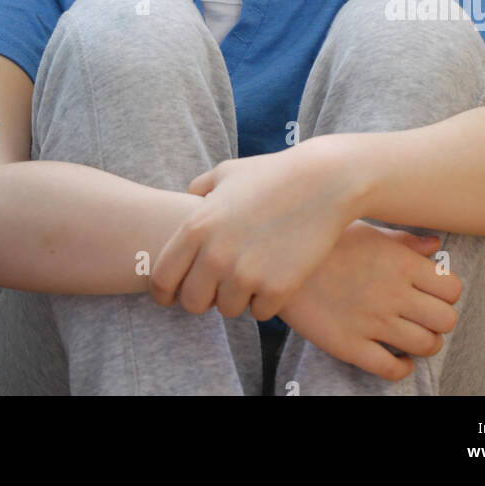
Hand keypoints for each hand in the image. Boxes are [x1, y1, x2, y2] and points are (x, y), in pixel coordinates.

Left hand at [149, 140, 358, 321]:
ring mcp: (246, 274)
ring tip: (253, 271)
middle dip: (204, 297)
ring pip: (228, 310)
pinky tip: (276, 275)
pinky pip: (260, 313)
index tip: (173, 295)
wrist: (323, 181)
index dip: (164, 292)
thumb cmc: (272, 174)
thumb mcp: (227, 173)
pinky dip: (266, 300)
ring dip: (238, 297)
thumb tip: (185, 203)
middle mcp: (216, 255)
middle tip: (220, 283)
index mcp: (196, 227)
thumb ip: (198, 189)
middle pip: (192, 303)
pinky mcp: (277, 288)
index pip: (161, 279)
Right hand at [276, 220, 461, 381]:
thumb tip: (435, 245)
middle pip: (446, 321)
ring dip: (425, 344)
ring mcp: (372, 322)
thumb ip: (403, 240)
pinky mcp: (351, 345)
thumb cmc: (322, 240)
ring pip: (426, 346)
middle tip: (424, 316)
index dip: (448, 293)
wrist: (276, 258)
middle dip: (440, 321)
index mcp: (399, 262)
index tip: (434, 292)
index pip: (452, 288)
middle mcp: (391, 293)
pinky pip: (391, 369)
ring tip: (411, 336)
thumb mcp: (365, 230)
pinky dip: (402, 368)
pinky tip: (396, 357)